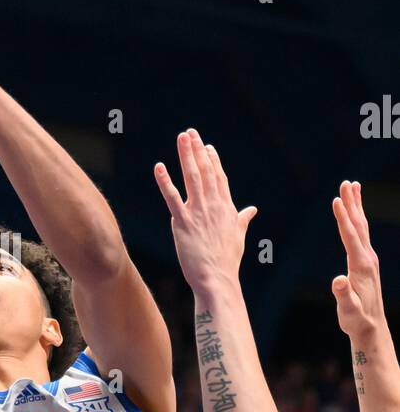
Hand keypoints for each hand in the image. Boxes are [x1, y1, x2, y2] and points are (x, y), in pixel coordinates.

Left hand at [154, 130, 256, 292]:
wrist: (218, 278)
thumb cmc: (227, 260)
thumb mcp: (239, 236)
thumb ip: (243, 219)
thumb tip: (253, 209)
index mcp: (227, 208)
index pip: (219, 178)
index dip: (213, 160)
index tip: (206, 146)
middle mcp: (213, 206)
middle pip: (206, 171)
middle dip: (197, 150)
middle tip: (190, 132)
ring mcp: (198, 212)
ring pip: (192, 178)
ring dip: (185, 156)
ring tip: (181, 138)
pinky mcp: (183, 222)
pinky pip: (172, 197)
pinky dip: (165, 181)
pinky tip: (159, 167)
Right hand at [331, 180, 383, 341]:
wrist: (371, 327)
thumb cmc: (356, 319)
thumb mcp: (348, 310)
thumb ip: (343, 295)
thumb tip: (337, 280)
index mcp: (361, 265)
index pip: (350, 236)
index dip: (342, 217)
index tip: (335, 199)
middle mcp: (367, 258)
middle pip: (358, 224)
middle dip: (351, 203)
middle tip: (346, 183)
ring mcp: (368, 258)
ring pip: (361, 226)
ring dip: (356, 206)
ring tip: (352, 187)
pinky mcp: (366, 261)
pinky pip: (361, 234)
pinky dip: (356, 219)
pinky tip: (354, 213)